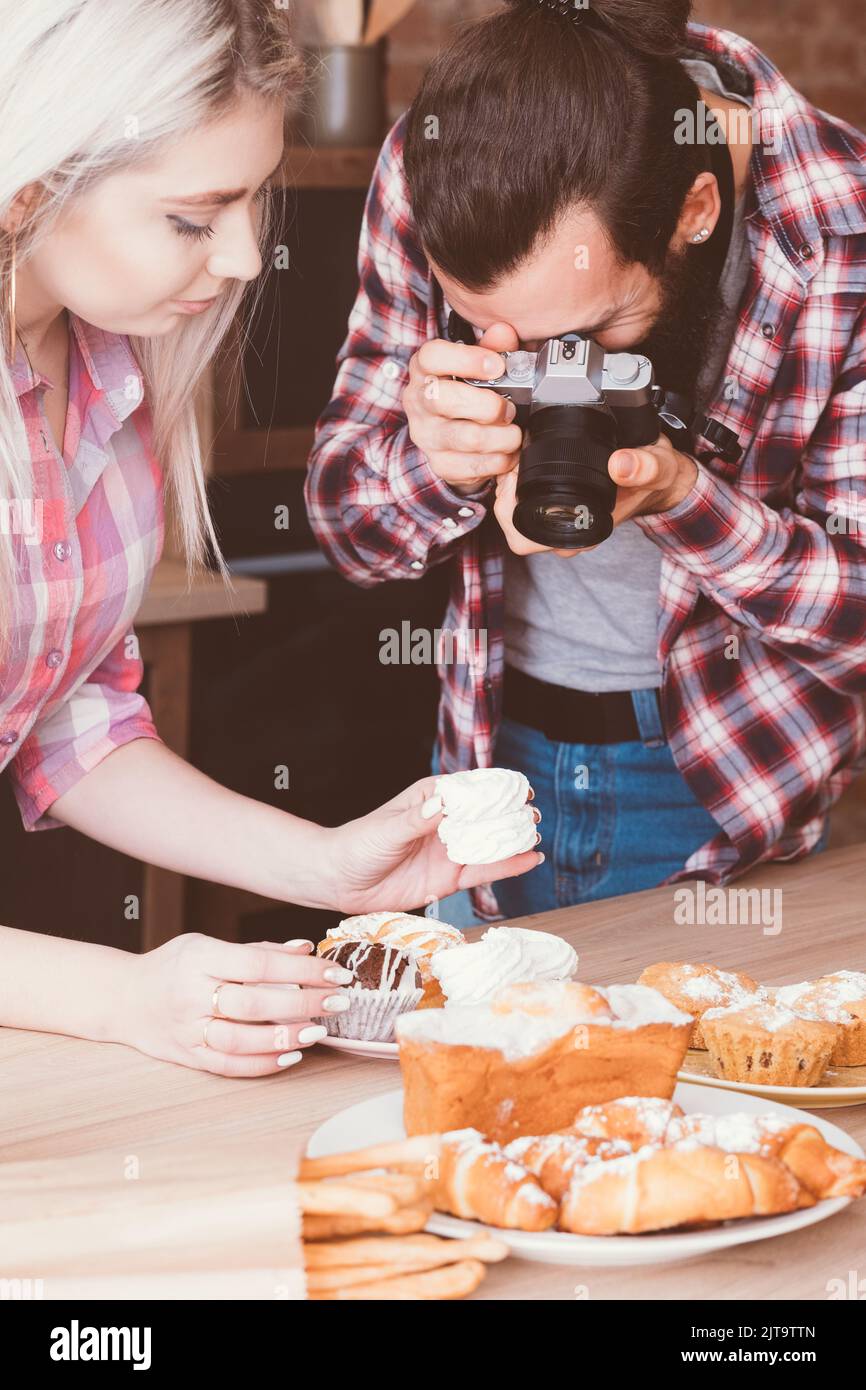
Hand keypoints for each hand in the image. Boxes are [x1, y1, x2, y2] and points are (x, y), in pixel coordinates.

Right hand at [123, 936, 354, 1076]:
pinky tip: (290, 1056)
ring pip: (241, 1039)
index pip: (259, 964)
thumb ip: (256, 950)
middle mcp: (190, 994)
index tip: (335, 974)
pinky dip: (262, 1063)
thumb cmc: (173, 966)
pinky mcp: (186, 1056)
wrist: (122, 998)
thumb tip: (306, 949)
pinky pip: (228, 1065)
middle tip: (338, 1002)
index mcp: (198, 958)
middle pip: (253, 1002)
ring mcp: (187, 1029)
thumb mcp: (206, 945)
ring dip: (285, 1037)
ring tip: (318, 1031)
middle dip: (303, 1002)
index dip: (302, 970)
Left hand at [324, 775, 542, 914]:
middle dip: (511, 814)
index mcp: (430, 798)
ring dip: (514, 839)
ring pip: (489, 843)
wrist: (340, 880)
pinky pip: (483, 872)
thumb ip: (417, 820)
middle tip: (533, 814)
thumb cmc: (358, 844)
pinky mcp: (449, 878)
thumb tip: (443, 805)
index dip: (496, 787)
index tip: (520, 787)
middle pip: (485, 816)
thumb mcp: (388, 829)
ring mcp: (448, 850)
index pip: (469, 788)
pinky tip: (530, 860)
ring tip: (537, 836)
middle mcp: (444, 822)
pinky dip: (508, 867)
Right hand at [403, 323, 523, 493]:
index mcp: (425, 369)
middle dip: (489, 406)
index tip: (497, 366)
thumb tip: (504, 332)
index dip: (466, 359)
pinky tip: (507, 453)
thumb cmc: (466, 392)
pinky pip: (473, 466)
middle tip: (510, 409)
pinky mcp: (440, 463)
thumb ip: (493, 347)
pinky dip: (499, 461)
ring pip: (466, 437)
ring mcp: (426, 435)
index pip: (432, 356)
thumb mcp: (478, 365)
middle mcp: (419, 401)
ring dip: (501, 437)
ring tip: (514, 434)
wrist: (451, 437)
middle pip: (445, 400)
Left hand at [494, 433, 697, 556]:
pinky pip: (521, 500)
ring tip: (518, 455)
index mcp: (582, 534)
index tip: (514, 472)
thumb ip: (645, 467)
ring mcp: (558, 523)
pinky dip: (516, 480)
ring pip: (512, 512)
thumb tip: (621, 465)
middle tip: (512, 459)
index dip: (509, 506)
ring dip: (507, 484)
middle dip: (503, 491)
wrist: (659, 476)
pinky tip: (523, 459)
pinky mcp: (554, 506)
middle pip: (509, 525)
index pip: (523, 538)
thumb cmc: (655, 477)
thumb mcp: (658, 467)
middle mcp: (565, 535)